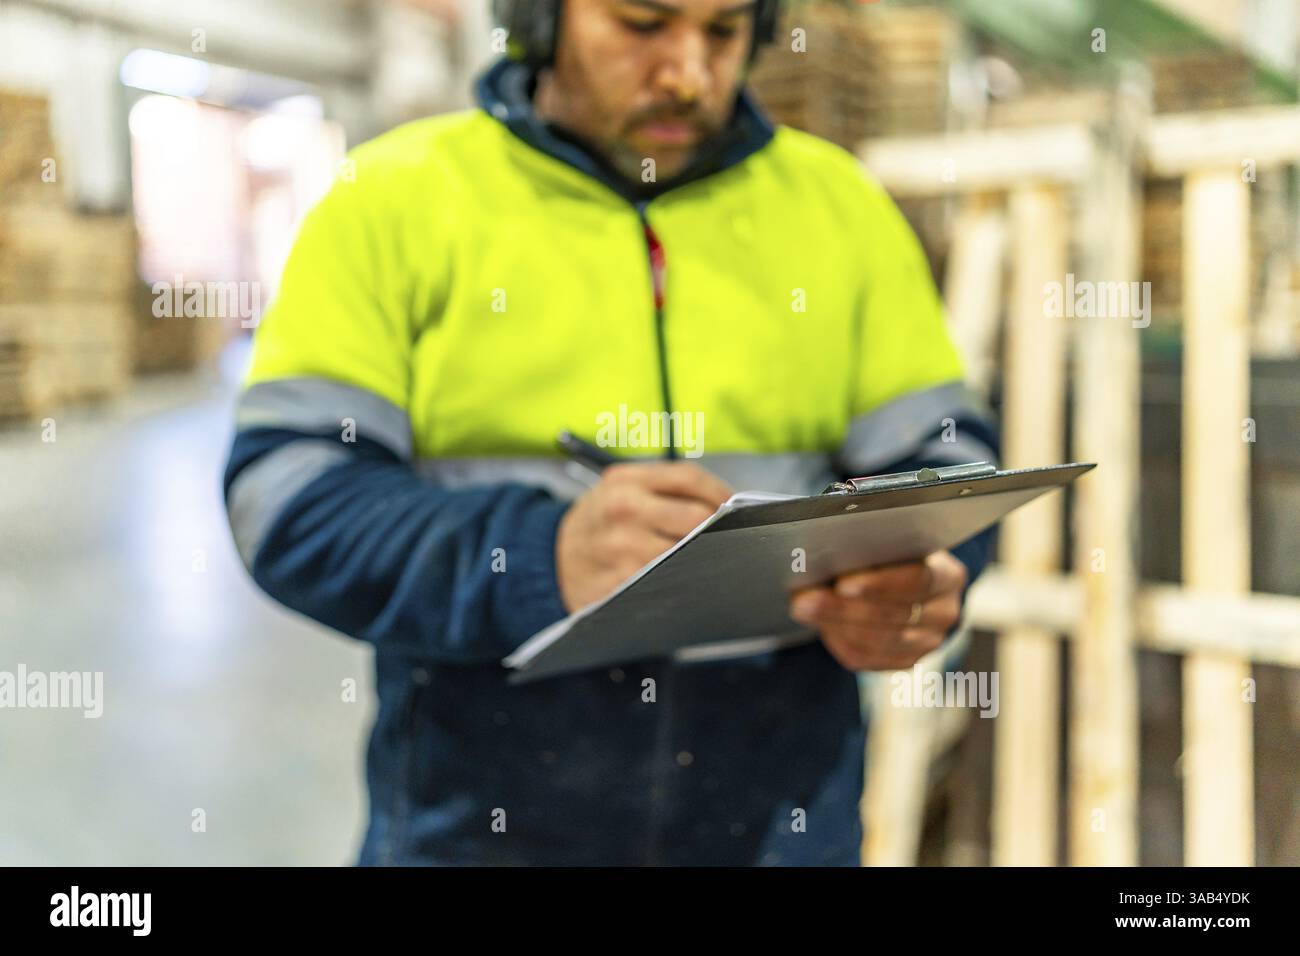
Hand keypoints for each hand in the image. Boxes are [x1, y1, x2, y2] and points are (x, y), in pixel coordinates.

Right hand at [555, 461, 732, 612]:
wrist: (551, 558)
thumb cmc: (598, 522)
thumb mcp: (619, 487)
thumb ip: (666, 488)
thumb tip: (725, 503)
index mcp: (625, 480)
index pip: (689, 478)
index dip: (721, 492)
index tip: (734, 505)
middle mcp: (623, 511)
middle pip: (696, 518)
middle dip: (718, 528)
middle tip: (726, 535)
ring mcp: (622, 550)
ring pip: (687, 554)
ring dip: (703, 558)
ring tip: (703, 558)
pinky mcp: (621, 584)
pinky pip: (669, 581)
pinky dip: (682, 579)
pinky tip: (681, 578)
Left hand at [789, 550, 967, 671]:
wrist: (904, 581)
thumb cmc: (893, 553)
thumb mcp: (891, 542)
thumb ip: (870, 547)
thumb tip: (825, 553)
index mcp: (948, 576)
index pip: (919, 580)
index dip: (880, 584)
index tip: (842, 584)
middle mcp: (945, 612)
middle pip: (894, 615)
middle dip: (844, 608)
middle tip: (804, 599)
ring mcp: (928, 642)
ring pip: (879, 641)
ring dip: (835, 624)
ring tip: (803, 609)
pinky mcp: (905, 660)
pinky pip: (868, 658)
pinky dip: (840, 641)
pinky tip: (821, 626)